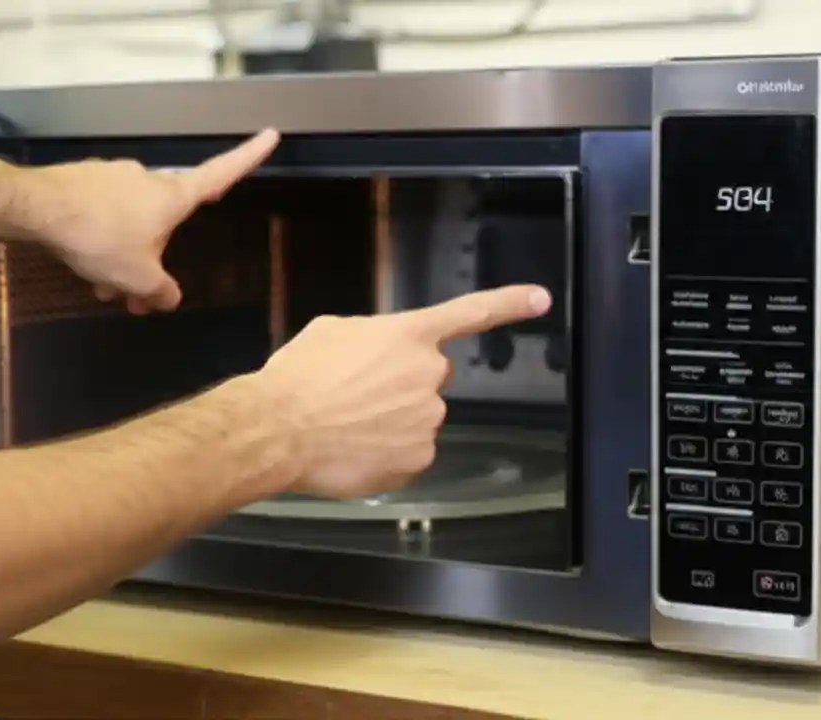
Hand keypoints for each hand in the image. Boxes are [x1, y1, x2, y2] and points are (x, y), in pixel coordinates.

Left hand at [24, 129, 280, 314]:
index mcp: (173, 197)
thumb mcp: (139, 278)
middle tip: (136, 295)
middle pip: (165, 221)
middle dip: (154, 256)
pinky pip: (102, 216)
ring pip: (129, 223)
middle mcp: (148, 179)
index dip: (249, 157)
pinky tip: (81, 263)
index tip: (271, 134)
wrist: (36, 209)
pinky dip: (99, 241)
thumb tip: (169, 298)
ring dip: (121, 255)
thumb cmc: (99, 238)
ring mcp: (114, 177)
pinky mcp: (84, 182)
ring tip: (100, 285)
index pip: (221, 174)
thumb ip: (161, 292)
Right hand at [257, 284, 553, 499]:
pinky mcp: (418, 459)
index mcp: (409, 335)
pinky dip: (387, 453)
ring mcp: (428, 420)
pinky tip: (354, 448)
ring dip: (392, 419)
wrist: (278, 429)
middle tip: (358, 394)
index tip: (542, 298)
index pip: (470, 313)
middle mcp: (429, 374)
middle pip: (430, 377)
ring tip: (347, 423)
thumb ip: (371, 338)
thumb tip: (376, 357)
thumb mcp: (332, 333)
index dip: (509, 304)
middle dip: (403, 383)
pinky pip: (409, 453)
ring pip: (418, 417)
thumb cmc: (298, 377)